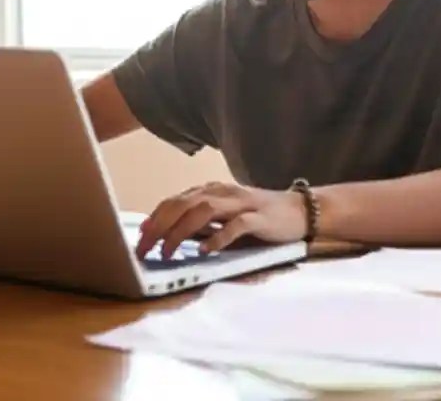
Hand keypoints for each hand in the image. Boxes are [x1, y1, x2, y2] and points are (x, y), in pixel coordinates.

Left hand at [134, 181, 306, 259]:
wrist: (300, 211)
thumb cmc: (259, 217)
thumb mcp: (225, 217)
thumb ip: (201, 222)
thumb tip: (170, 235)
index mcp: (212, 190)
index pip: (175, 200)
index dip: (155, 218)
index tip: (140, 237)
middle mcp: (223, 192)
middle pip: (184, 204)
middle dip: (160, 226)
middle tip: (145, 248)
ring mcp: (242, 203)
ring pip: (203, 211)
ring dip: (181, 232)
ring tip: (167, 251)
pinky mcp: (259, 218)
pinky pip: (235, 226)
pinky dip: (217, 237)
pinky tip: (204, 251)